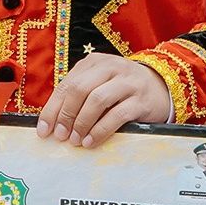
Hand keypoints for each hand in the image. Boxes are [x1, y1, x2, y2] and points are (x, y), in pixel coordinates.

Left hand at [36, 54, 170, 146]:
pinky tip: (92, 141)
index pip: (67, 84)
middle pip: (80, 90)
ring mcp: (128, 82)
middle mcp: (111, 67)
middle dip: (66, 115)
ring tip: (75, 140)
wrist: (161, 87)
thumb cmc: (122, 90)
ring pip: (97, 100)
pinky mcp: (141, 100)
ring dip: (82, 123)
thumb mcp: (100, 84)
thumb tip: (52, 122)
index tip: (44, 130)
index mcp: (95, 62)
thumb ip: (79, 96)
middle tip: (60, 136)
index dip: (52, 109)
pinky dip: (100, 130)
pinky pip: (117, 115)